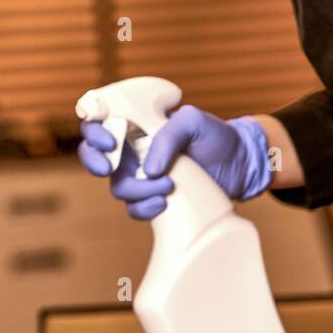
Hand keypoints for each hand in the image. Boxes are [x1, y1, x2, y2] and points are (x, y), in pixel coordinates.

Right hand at [77, 106, 271, 219]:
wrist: (238, 165)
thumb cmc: (215, 136)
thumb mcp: (193, 122)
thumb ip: (169, 136)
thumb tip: (149, 169)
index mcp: (136, 125)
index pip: (98, 122)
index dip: (93, 131)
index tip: (110, 141)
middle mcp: (133, 150)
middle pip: (94, 157)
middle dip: (95, 162)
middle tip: (112, 168)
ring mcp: (141, 177)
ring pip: (118, 187)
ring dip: (138, 189)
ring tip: (169, 183)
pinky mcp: (153, 200)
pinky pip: (135, 210)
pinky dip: (145, 209)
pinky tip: (165, 203)